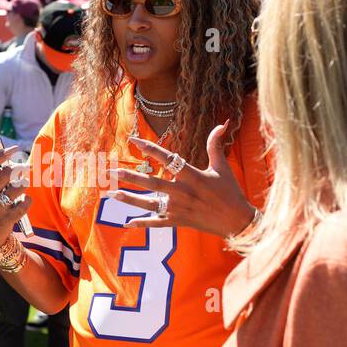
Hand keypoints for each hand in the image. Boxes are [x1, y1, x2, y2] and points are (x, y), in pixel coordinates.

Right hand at [0, 144, 31, 246]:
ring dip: (24, 183)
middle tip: (27, 167)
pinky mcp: (6, 219)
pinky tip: (26, 200)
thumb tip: (15, 162)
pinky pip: (22, 206)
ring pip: (16, 189)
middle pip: (5, 174)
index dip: (1, 155)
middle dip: (19, 168)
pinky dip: (28, 201)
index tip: (14, 148)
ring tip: (26, 183)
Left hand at [107, 122, 255, 238]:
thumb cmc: (230, 191)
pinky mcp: (179, 221)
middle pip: (151, 183)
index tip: (133, 140)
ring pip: (149, 203)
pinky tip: (128, 223)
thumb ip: (215, 144)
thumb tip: (221, 123)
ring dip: (130, 199)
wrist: (236, 220)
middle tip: (110, 171)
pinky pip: (157, 223)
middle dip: (130, 176)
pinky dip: (143, 223)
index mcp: (192, 176)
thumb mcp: (222, 166)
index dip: (149, 148)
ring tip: (112, 193)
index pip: (167, 158)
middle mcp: (182, 192)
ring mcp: (179, 208)